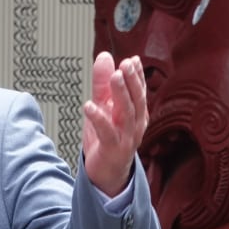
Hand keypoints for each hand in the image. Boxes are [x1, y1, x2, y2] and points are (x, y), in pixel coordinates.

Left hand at [82, 52, 148, 195]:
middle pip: (136, 100)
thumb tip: (104, 56)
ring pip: (127, 114)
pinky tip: (89, 106)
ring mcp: (127, 138)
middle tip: (125, 64)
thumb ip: (102, 83)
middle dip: (132, 81)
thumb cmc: (106, 138)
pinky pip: (107, 133)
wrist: (105, 172)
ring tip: (114, 77)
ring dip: (121, 94)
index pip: (139, 90)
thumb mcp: (103, 106)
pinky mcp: (113, 149)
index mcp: (136, 113)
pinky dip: (99, 119)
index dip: (137, 75)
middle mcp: (135, 125)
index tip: (132, 60)